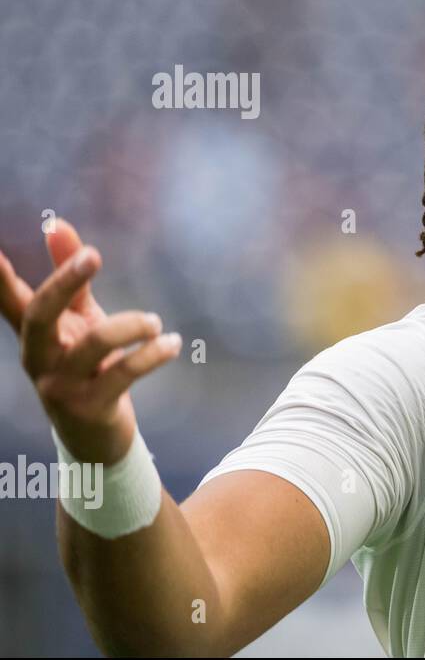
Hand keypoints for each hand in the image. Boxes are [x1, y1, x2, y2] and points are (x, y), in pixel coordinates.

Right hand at [0, 218, 180, 464]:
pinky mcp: (91, 407)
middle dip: (65, 281)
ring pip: (93, 344)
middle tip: (93, 254)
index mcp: (35, 335)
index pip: (11, 300)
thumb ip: (71, 277)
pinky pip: (125, 372)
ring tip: (155, 323)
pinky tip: (172, 343)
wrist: (95, 437)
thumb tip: (56, 223)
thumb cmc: (87, 366)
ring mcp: (62, 385)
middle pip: (40, 314)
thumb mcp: (78, 320)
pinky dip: (153, 353)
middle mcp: (39, 359)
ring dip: (131, 325)